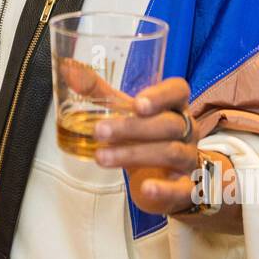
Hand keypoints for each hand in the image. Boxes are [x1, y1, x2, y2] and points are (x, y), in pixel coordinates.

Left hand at [59, 59, 198, 215]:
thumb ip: (99, 92)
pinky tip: (145, 188)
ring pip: (170, 152)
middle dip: (132, 127)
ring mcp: (189, 158)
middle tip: (99, 131)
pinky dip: (164, 189)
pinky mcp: (187, 186)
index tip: (137, 103)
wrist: (171, 178)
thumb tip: (69, 69)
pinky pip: (182, 187)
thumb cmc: (147, 138)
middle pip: (167, 124)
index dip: (160, 95)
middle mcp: (186, 130)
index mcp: (174, 107)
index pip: (178, 91)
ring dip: (133, 154)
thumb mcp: (126, 114)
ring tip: (101, 157)